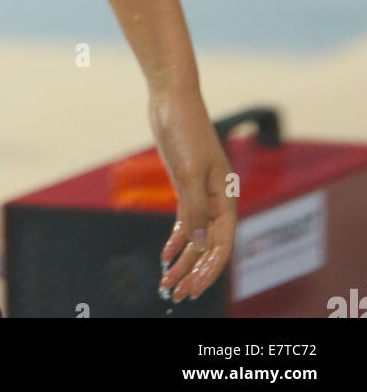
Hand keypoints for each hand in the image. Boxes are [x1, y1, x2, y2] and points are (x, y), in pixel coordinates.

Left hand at [148, 87, 236, 304]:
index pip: (222, 245)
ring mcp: (201, 192)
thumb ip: (194, 208)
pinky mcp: (185, 184)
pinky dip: (176, 239)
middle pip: (209, 246)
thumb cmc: (185, 128)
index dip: (208, 270)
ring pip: (196, 236)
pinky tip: (165, 254)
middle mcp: (217, 198)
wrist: (172, 97)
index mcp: (226, 196)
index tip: (192, 288)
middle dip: (194, 272)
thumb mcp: (188, 170)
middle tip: (176, 294)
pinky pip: (185, 220)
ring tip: (167, 282)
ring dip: (183, 260)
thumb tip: (198, 243)